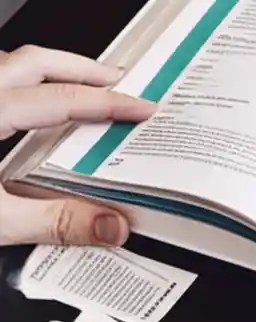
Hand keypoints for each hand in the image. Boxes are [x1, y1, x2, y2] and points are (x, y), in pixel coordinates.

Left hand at [0, 45, 153, 246]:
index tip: (142, 109)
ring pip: (10, 68)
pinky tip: (29, 117)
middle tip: (120, 82)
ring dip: (50, 74)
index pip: (61, 98)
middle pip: (34, 62)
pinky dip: (20, 91)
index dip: (109, 103)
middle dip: (83, 70)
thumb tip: (110, 224)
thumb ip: (55, 222)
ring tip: (81, 89)